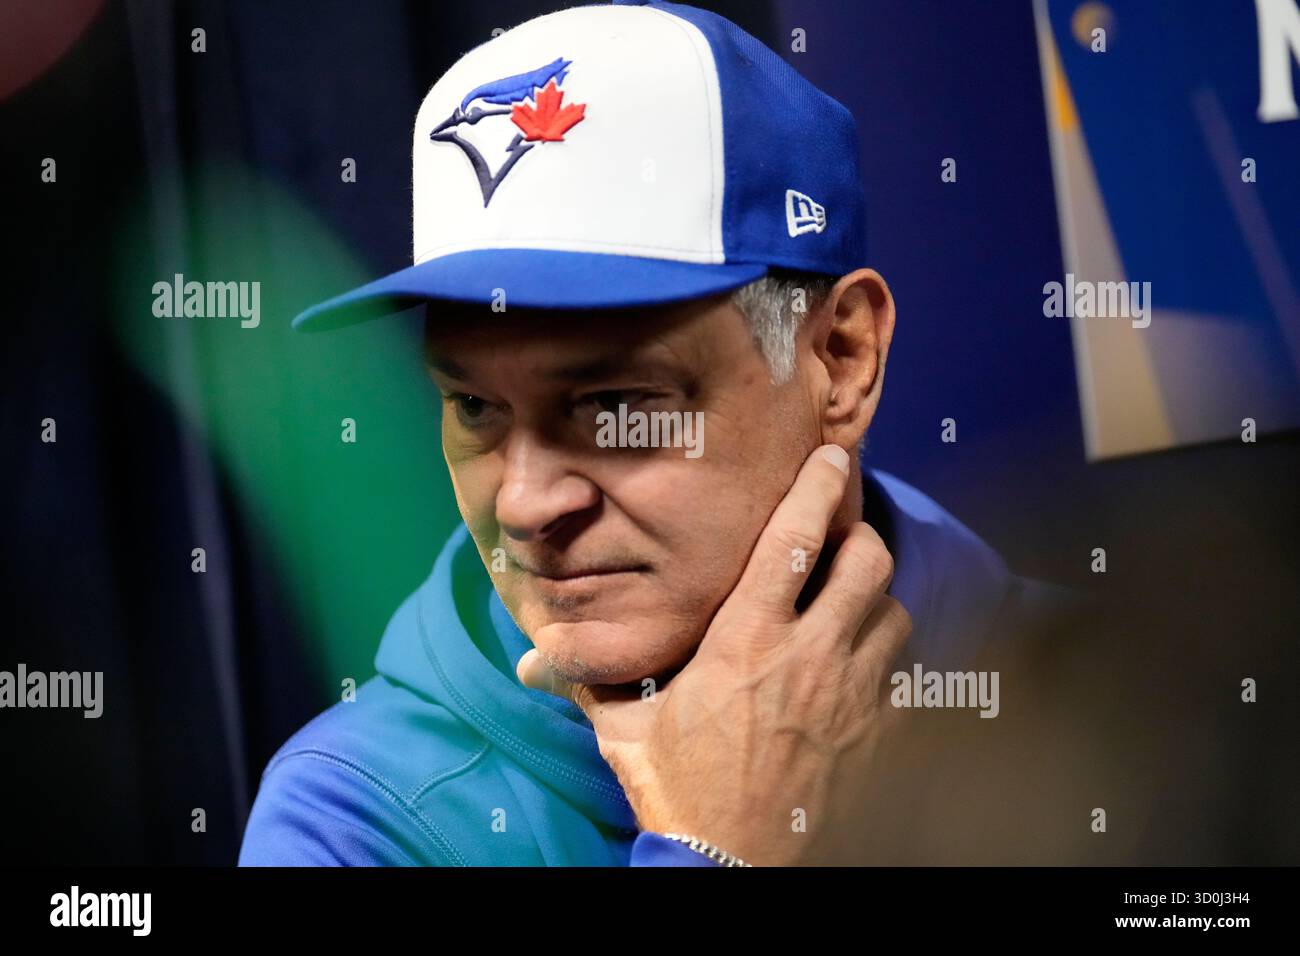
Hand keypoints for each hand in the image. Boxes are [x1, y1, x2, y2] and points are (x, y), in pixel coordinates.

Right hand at [516, 444, 911, 864]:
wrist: (730, 865)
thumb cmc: (678, 792)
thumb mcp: (628, 730)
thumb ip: (590, 680)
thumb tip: (531, 659)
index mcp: (746, 639)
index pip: (793, 539)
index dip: (816, 487)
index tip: (828, 455)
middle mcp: (809, 655)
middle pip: (866, 561)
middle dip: (858, 540)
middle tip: (837, 544)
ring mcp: (853, 694)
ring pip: (892, 613)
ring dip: (873, 604)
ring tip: (846, 611)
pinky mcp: (877, 733)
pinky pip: (901, 676)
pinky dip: (883, 662)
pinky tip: (856, 675)